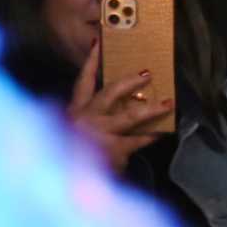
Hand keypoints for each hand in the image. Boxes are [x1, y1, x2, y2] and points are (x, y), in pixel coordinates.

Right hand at [68, 43, 169, 171]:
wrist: (58, 182)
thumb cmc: (66, 160)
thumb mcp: (71, 137)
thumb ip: (85, 125)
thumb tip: (107, 117)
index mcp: (73, 112)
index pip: (83, 81)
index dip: (92, 61)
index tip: (100, 43)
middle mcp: (83, 118)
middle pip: (110, 92)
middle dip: (130, 81)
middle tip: (147, 73)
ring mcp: (98, 132)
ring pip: (129, 115)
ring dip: (151, 109)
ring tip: (168, 103)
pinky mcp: (113, 148)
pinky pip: (138, 140)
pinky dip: (151, 136)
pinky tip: (163, 132)